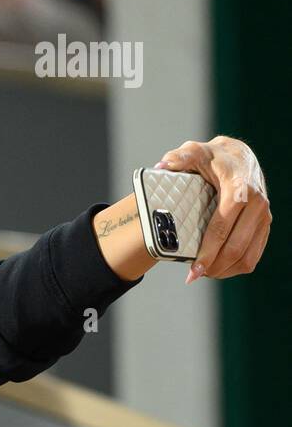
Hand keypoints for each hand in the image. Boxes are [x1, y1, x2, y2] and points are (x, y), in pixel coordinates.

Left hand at [156, 136, 271, 283]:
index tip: (193, 269)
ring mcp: (264, 216)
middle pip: (236, 247)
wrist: (239, 155)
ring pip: (248, 255)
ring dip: (225, 269)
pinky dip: (237, 266)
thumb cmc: (212, 156)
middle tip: (193, 275)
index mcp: (240, 188)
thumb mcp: (194, 151)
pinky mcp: (265, 224)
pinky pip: (255, 254)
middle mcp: (258, 204)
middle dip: (214, 265)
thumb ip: (178, 158)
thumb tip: (161, 167)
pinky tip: (218, 268)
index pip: (222, 227)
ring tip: (203, 273)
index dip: (207, 251)